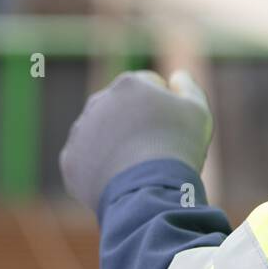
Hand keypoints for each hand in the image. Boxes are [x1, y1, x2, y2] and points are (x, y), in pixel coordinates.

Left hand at [60, 70, 213, 212]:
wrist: (149, 190)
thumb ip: (188, 88)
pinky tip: (119, 180)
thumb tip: (175, 78)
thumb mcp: (197, 112)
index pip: (149, 86)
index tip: (173, 128)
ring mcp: (80, 131)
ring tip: (136, 168)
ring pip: (100, 133)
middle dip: (135, 122)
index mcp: (128, 84)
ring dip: (114, 144)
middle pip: (121, 108)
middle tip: (155, 149)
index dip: (166, 105)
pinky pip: (87, 161)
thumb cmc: (178, 148)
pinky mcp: (70, 160)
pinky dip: (100, 169)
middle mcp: (98, 101)